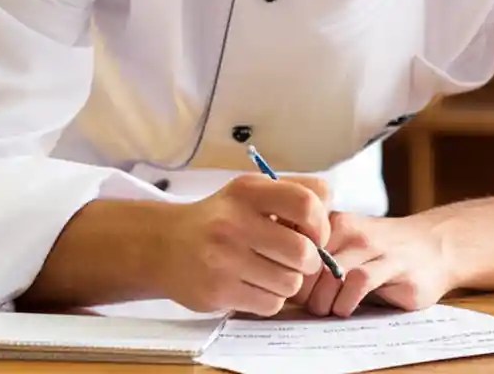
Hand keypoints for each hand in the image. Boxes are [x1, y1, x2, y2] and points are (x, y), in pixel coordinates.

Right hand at [153, 174, 331, 315]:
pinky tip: (255, 285)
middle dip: (309, 260)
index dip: (321, 224)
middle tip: (297, 259)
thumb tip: (330, 217)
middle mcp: (234, 223)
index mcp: (248, 192)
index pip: (306, 203)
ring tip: (271, 271)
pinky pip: (270, 303)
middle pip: (303, 251)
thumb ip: (294, 192)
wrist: (163, 245)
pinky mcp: (217, 292)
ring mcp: (223, 259)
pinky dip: (271, 298)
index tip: (314, 234)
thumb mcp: (251, 191)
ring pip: (290, 282)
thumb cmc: (221, 218)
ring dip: (289, 281)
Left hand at [289, 212, 453, 317]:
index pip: (296, 247)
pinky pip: (359, 282)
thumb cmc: (384, 253)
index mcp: (336, 223)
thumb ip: (319, 258)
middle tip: (310, 305)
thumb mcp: (349, 246)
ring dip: (324, 300)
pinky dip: (347, 301)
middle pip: (310, 263)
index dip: (289, 274)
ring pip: (333, 273)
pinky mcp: (395, 266)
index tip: (295, 290)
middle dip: (304, 292)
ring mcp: (376, 246)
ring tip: (329, 309)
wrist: (435, 246)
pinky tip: (348, 308)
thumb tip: (283, 282)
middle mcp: (354, 230)